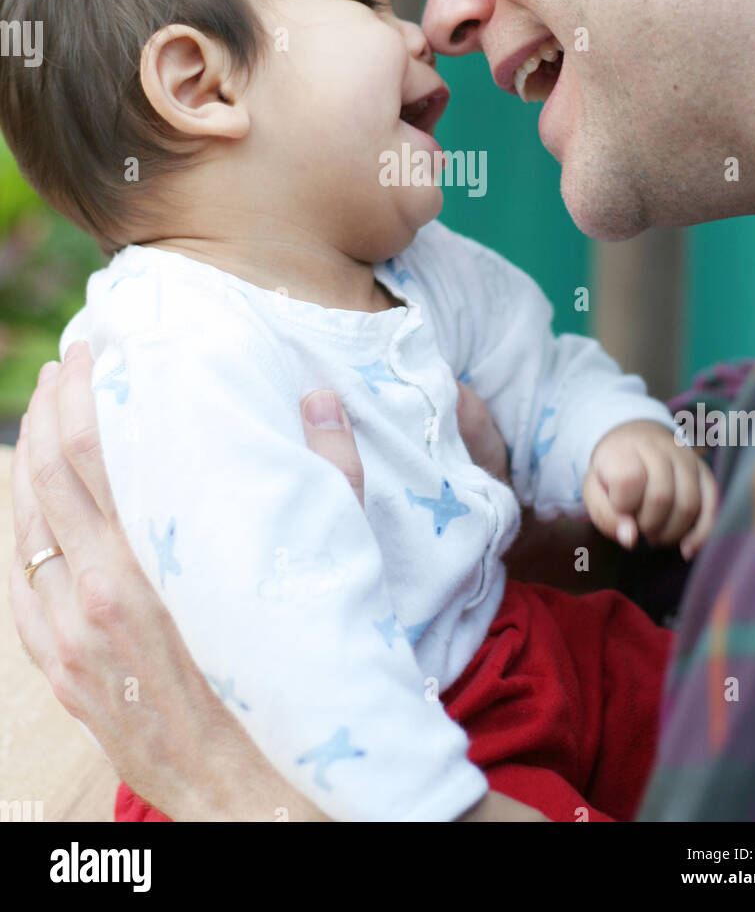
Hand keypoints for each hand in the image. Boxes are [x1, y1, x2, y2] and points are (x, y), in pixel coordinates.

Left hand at [9, 351, 537, 820]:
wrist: (263, 798)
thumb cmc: (298, 685)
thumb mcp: (323, 577)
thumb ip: (328, 480)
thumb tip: (319, 402)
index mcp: (153, 564)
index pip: (87, 454)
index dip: (79, 395)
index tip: (90, 351)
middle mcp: (96, 597)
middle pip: (47, 478)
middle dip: (49, 411)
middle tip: (65, 368)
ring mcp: (71, 640)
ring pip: (26, 530)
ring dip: (28, 464)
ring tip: (42, 420)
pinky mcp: (63, 675)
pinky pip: (21, 591)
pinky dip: (21, 538)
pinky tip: (32, 512)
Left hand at [581, 420, 716, 559]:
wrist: (635, 442)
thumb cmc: (612, 473)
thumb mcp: (594, 491)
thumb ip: (605, 515)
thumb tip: (630, 538)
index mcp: (625, 449)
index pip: (629, 480)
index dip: (623, 506)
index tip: (620, 509)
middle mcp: (659, 448)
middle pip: (661, 497)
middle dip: (648, 524)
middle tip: (639, 526)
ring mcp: (686, 458)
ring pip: (689, 504)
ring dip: (671, 532)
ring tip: (655, 534)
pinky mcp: (705, 472)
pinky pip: (712, 505)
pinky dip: (701, 534)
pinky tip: (686, 549)